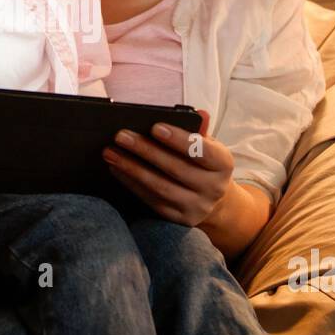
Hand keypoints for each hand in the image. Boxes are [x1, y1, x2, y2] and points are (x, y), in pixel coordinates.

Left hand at [102, 109, 234, 226]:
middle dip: (146, 150)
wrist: (210, 198)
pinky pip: (151, 201)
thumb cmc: (202, 163)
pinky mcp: (178, 220)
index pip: (202, 151)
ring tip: (111, 153)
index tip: (154, 127)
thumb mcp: (207, 145)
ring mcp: (196, 207)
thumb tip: (199, 114)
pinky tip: (117, 169)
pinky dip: (131, 184)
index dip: (179, 139)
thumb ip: (199, 131)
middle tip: (121, 136)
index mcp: (223, 164)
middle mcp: (214, 188)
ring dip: (132, 168)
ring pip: (160, 187)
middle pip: (176, 169)